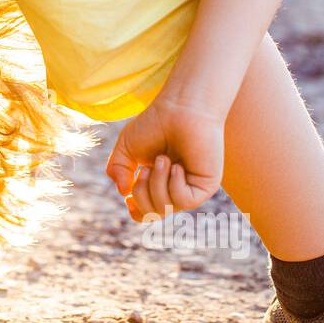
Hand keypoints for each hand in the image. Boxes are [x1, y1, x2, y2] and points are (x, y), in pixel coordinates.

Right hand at [106, 98, 223, 220]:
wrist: (181, 108)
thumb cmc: (156, 123)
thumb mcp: (126, 148)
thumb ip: (117, 170)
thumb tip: (124, 192)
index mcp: (158, 183)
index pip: (146, 213)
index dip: (136, 210)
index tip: (128, 195)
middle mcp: (175, 189)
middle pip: (152, 214)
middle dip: (142, 193)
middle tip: (145, 168)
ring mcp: (191, 188)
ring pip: (166, 208)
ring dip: (157, 184)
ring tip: (163, 159)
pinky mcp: (206, 186)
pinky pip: (183, 201)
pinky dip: (174, 184)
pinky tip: (177, 166)